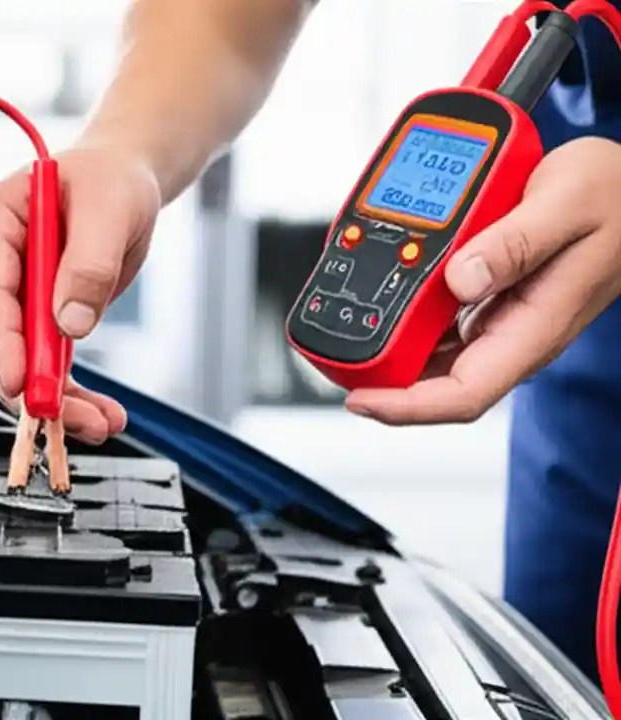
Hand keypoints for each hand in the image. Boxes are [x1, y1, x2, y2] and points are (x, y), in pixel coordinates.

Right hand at [0, 146, 161, 442]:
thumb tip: (69, 324)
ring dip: (51, 397)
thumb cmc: (110, 179)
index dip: (2, 342)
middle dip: (25, 384)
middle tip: (63, 417)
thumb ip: (88, 265)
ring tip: (96, 422)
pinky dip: (68, 392)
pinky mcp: (32, 316)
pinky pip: (41, 363)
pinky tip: (96, 412)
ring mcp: (9, 291)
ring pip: (14, 359)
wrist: (123, 180)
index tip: (19, 381)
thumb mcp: (109, 209)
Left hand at [346, 137, 620, 424]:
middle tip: (333, 361)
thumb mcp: (567, 203)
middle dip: (384, 381)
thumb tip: (460, 278)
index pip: (465, 393)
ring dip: (392, 350)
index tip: (360, 398)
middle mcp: (516, 332)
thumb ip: (514, 242)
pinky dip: (410, 316)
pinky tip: (387, 299)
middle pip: (439, 382)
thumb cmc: (616, 194)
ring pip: (436, 355)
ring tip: (346, 333)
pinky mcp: (497, 300)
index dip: (406, 407)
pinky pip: (443, 323)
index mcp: (535, 326)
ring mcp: (505, 319)